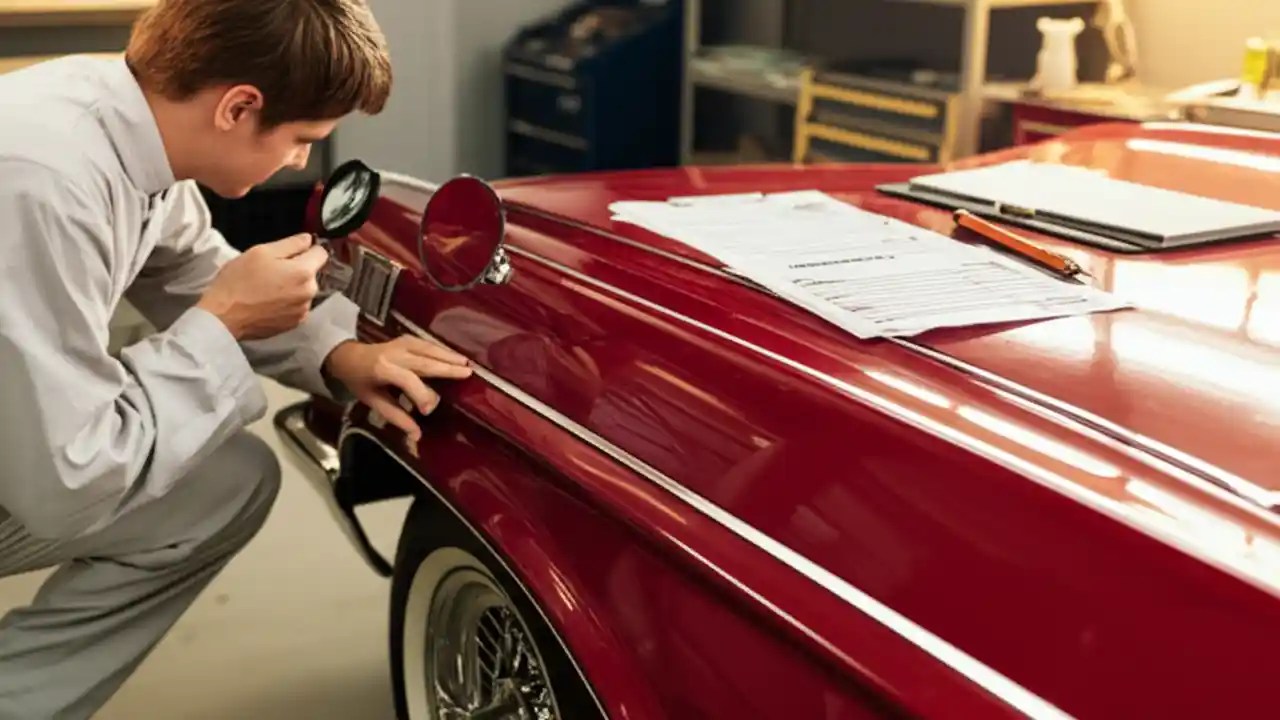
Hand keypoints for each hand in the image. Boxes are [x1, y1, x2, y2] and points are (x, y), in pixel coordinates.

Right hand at [196, 234, 328, 339]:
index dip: (307, 249)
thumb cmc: (238, 281)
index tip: (293, 251)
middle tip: (271, 270)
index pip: (321, 253)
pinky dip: (288, 303)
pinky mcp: (294, 324)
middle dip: (297, 269)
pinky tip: (269, 302)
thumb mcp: (261, 252)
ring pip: (304, 291)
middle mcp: (309, 293)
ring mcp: (302, 310)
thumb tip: (308, 239)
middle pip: (312, 273)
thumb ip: (291, 244)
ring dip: (293, 287)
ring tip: (268, 288)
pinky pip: (297, 306)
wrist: (224, 316)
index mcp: (303, 272)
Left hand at [323, 335, 472, 440]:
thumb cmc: (359, 381)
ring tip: (467, 364)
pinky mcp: (407, 339)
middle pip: (424, 361)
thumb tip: (417, 435)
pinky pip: (428, 344)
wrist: (346, 355)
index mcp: (382, 369)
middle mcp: (394, 354)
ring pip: (429, 349)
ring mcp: (401, 343)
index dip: (421, 394)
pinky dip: (443, 350)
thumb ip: (396, 416)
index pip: (407, 380)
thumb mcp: (372, 401)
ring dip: (449, 356)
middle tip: (467, 374)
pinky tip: (455, 356)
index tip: (429, 410)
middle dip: (446, 368)